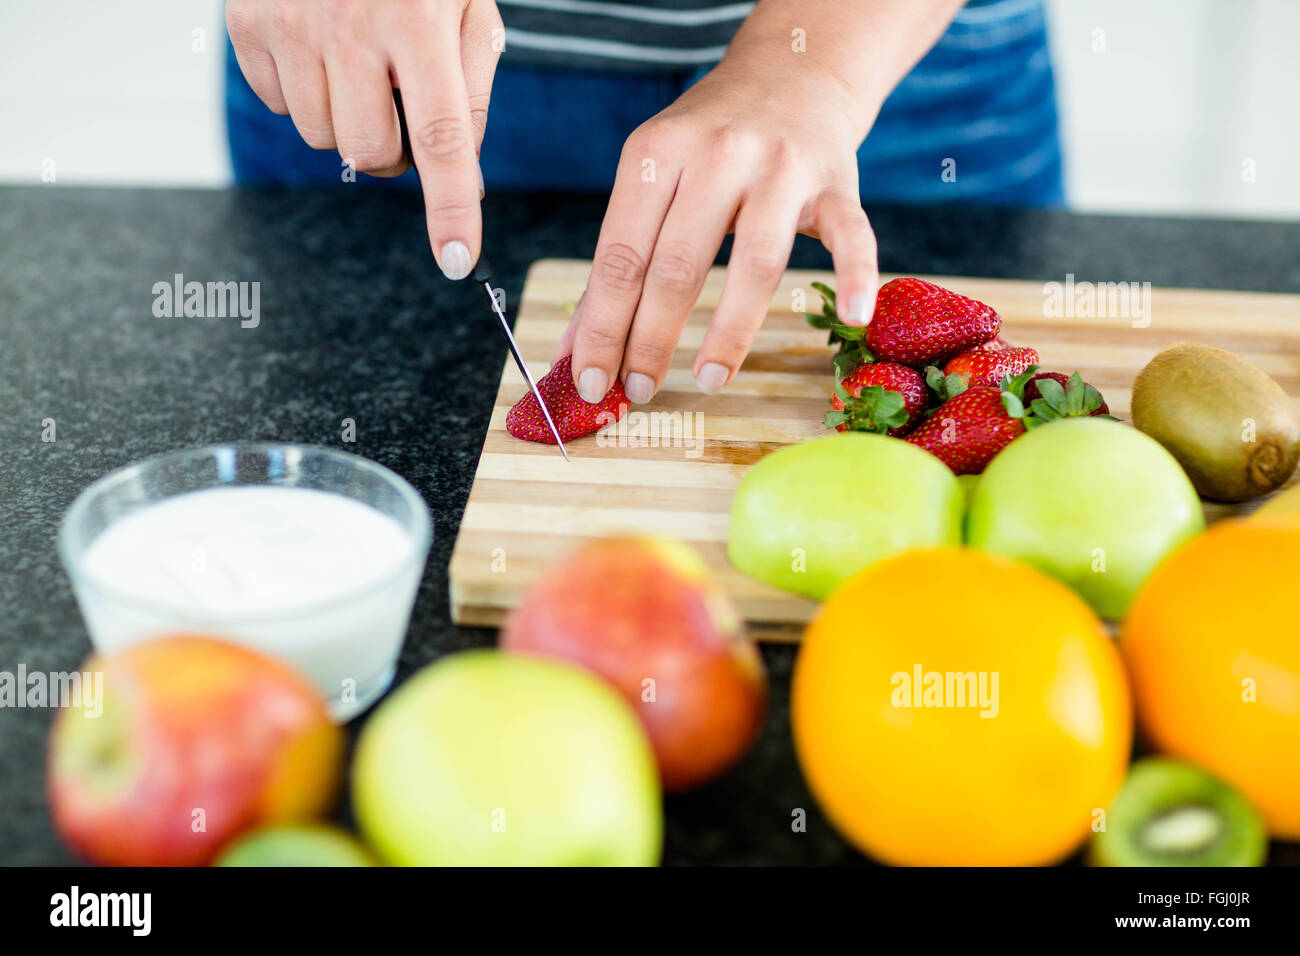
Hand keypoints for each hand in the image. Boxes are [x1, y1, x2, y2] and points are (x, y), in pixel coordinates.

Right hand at [226, 0, 501, 277]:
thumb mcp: (467, 6)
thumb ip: (471, 91)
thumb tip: (465, 178)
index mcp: (419, 21)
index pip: (441, 138)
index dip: (449, 208)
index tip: (456, 260)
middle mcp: (349, 26)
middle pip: (369, 152)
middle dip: (392, 152)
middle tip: (401, 110)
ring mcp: (289, 24)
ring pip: (321, 139)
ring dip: (347, 120)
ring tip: (359, 64)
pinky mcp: (246, 23)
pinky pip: (280, 106)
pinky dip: (305, 93)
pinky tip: (320, 48)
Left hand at [557, 57, 878, 403]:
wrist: (791, 70)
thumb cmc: (707, 143)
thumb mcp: (650, 178)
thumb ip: (617, 262)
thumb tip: (576, 351)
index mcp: (656, 153)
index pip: (621, 255)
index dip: (604, 326)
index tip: (592, 380)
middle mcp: (717, 155)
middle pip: (678, 264)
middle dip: (652, 338)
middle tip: (640, 392)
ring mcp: (782, 169)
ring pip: (755, 261)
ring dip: (730, 331)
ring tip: (707, 381)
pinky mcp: (838, 183)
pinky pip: (851, 236)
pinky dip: (856, 276)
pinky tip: (851, 318)